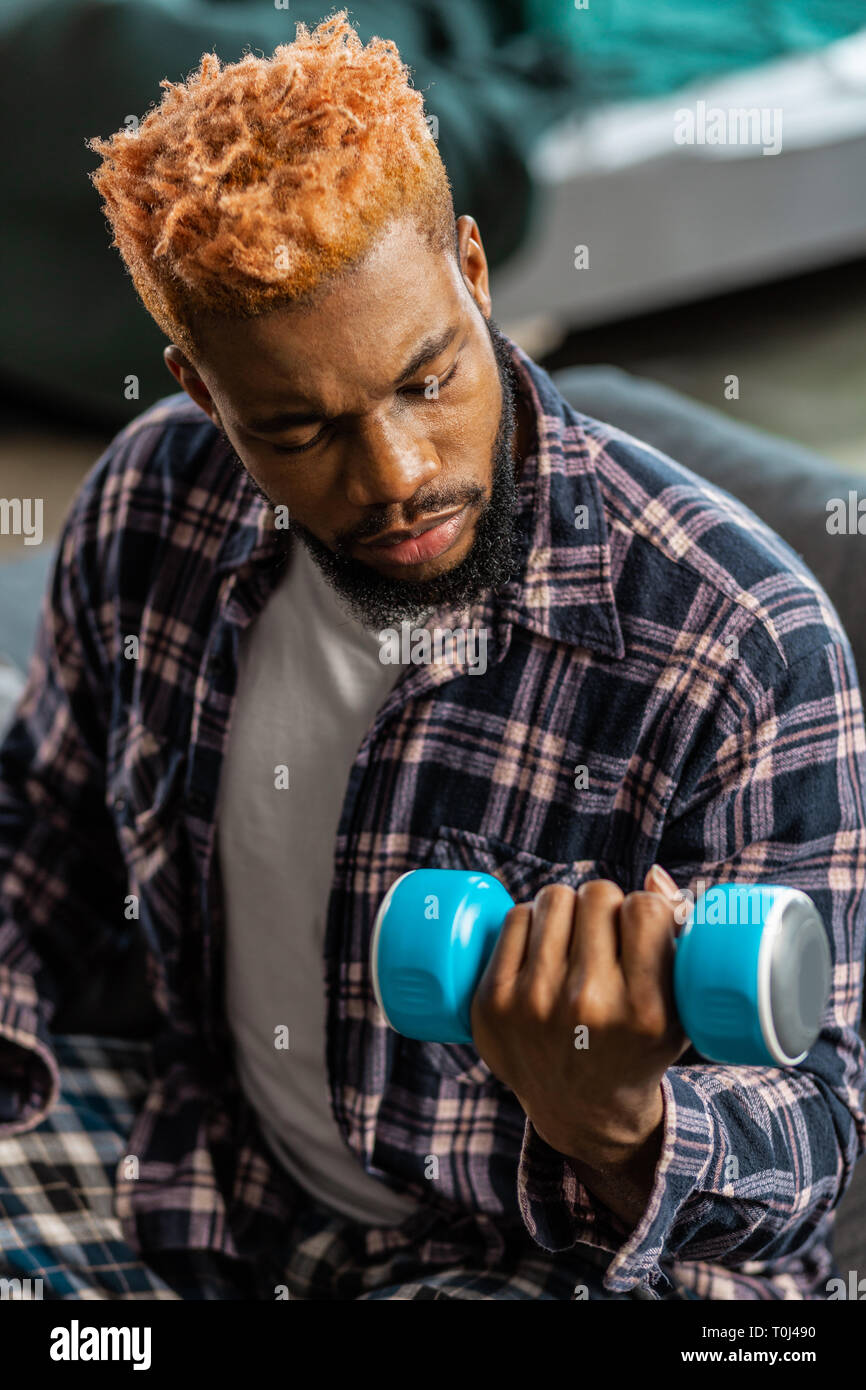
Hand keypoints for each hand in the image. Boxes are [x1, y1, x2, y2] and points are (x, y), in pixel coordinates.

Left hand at [469, 866, 691, 1166]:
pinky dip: (532, 922)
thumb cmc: (638, 1042)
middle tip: (604, 936)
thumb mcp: (679, 1006)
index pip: (644, 908)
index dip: (644, 911)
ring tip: (574, 939)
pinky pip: (516, 918)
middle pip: (597, 894)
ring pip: (554, 897)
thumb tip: (652, 873)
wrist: (582, 1108)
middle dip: (604, 907)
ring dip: (568, 909)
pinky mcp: (494, 1000)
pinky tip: (544, 946)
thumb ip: (679, 936)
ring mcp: (534, 1003)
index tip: (639, 932)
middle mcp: (587, 1006)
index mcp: (644, 1010)